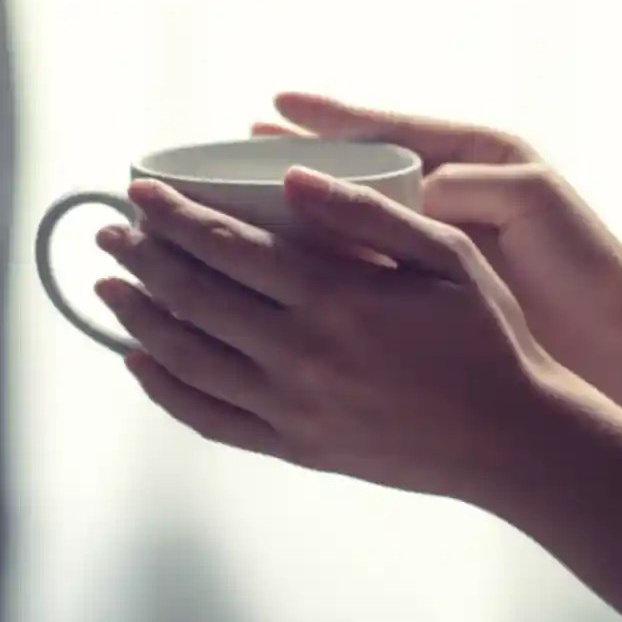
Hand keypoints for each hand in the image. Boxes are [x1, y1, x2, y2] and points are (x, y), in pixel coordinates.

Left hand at [94, 171, 560, 499]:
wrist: (513, 440)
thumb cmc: (487, 339)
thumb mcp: (446, 256)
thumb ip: (363, 214)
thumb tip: (288, 175)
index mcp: (334, 298)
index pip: (226, 245)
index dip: (173, 215)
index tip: (139, 192)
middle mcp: (299, 354)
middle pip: (192, 297)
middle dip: (141, 258)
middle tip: (109, 232)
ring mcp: (291, 407)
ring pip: (186, 357)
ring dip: (136, 318)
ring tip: (107, 289)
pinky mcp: (293, 447)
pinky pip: (208, 418)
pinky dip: (164, 389)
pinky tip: (139, 364)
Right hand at [256, 92, 621, 370]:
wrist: (612, 339)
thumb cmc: (577, 261)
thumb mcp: (522, 198)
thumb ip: (457, 181)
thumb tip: (384, 190)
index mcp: (472, 155)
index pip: (386, 127)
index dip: (331, 118)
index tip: (279, 107)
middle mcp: (443, 194)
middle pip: (357, 165)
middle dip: (301, 156)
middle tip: (244, 147)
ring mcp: (430, 242)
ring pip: (350, 214)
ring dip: (302, 207)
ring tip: (244, 201)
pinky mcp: (424, 285)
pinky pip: (361, 261)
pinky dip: (323, 256)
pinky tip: (282, 260)